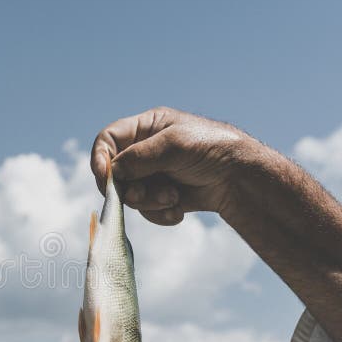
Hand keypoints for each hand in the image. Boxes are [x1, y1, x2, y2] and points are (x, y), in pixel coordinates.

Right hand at [91, 107, 252, 225]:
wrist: (242, 178)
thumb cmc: (212, 149)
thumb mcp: (174, 145)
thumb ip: (139, 157)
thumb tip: (113, 171)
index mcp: (145, 128)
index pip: (108, 140)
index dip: (100, 158)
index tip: (104, 177)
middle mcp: (145, 151)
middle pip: (115, 173)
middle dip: (129, 188)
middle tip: (141, 195)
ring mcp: (153, 175)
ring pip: (130, 196)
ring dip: (149, 201)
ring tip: (173, 198)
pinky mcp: (162, 196)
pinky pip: (146, 210)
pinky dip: (160, 213)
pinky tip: (178, 209)